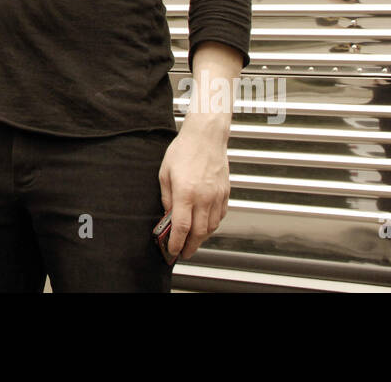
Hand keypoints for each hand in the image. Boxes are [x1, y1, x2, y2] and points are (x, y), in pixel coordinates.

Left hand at [156, 116, 230, 262]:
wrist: (206, 136)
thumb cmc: (184, 150)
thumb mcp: (165, 173)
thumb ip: (166, 197)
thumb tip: (167, 214)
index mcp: (185, 193)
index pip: (181, 228)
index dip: (176, 243)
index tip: (172, 251)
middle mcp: (204, 197)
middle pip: (198, 233)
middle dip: (190, 247)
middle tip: (183, 253)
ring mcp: (217, 196)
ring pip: (211, 227)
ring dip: (202, 239)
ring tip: (193, 243)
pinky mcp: (225, 193)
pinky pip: (220, 216)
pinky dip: (212, 226)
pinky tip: (205, 227)